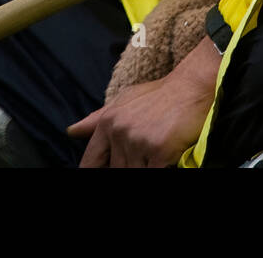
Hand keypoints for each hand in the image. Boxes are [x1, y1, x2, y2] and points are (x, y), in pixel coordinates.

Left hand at [68, 38, 221, 167]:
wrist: (191, 87)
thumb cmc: (159, 96)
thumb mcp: (124, 101)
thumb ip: (97, 119)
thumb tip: (70, 132)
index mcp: (108, 121)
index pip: (91, 161)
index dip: (94, 171)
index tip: (103, 170)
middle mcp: (120, 131)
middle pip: (116, 171)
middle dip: (129, 166)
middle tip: (142, 151)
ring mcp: (138, 141)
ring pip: (133, 174)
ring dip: (145, 166)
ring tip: (155, 152)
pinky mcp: (158, 151)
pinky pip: (152, 174)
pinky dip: (159, 169)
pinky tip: (164, 159)